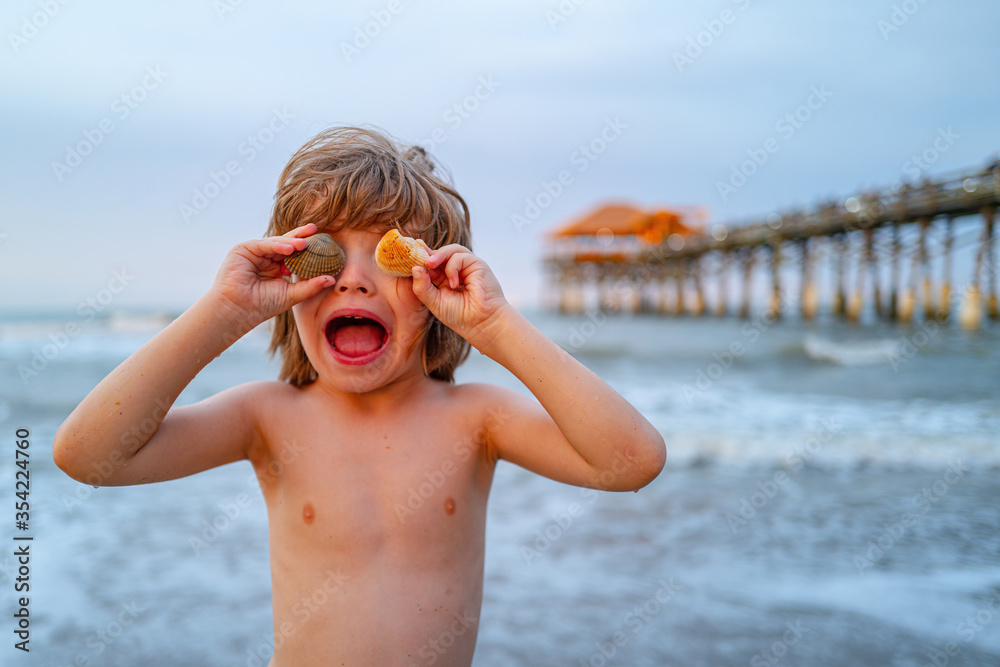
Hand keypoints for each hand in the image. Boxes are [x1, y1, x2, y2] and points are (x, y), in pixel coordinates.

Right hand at [210, 223, 334, 327]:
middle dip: (302, 237)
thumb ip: (310, 286)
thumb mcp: (291, 294)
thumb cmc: (262, 305)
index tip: (325, 244)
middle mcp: (267, 258)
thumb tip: (332, 279)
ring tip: (306, 244)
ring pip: (277, 242)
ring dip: (292, 242)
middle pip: (287, 244)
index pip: (295, 254)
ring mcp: (255, 252)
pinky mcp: (244, 249)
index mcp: (277, 267)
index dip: (309, 249)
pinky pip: (264, 244)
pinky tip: (290, 248)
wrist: (238, 311)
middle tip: (316, 230)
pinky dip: (277, 245)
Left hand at [410, 245, 511, 351]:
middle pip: (440, 253)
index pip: (430, 263)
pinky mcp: (477, 264)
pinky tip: (453, 283)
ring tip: (429, 265)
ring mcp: (467, 267)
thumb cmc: (459, 315)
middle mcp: (456, 270)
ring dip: (437, 255)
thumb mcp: (433, 301)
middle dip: (427, 254)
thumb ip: (422, 287)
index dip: (420, 258)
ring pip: (451, 250)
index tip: (408, 254)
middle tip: (417, 257)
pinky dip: (453, 267)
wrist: (481, 322)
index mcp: (443, 279)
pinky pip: (460, 256)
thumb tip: (415, 268)